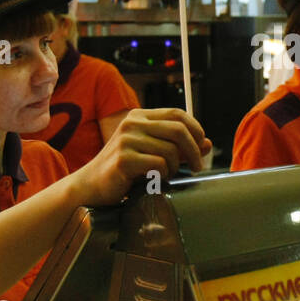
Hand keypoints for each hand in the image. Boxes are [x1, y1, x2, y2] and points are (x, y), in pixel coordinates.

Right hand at [72, 108, 210, 207]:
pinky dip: (162, 175)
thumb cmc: (125, 170)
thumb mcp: (152, 152)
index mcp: (139, 116)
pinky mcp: (123, 159)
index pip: (177, 114)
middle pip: (178, 130)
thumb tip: (207, 143)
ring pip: (171, 151)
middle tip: (197, 167)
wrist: (92, 186)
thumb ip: (178, 146)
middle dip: (194, 150)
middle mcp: (132, 123)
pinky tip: (153, 180)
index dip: (195, 129)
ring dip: (175, 167)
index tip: (202, 147)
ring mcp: (126, 140)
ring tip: (165, 175)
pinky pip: (159, 165)